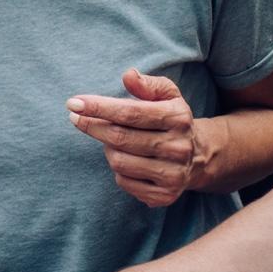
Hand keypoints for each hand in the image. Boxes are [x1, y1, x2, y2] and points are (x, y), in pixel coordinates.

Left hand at [67, 68, 199, 206]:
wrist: (199, 157)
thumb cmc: (172, 119)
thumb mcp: (168, 95)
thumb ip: (148, 84)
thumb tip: (128, 75)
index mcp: (178, 118)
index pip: (130, 112)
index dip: (99, 108)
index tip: (73, 103)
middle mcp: (178, 147)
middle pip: (120, 138)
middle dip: (92, 126)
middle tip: (75, 117)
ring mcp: (172, 174)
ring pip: (119, 161)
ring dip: (108, 148)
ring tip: (112, 139)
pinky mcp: (164, 196)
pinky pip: (124, 182)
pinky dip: (118, 169)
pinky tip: (126, 158)